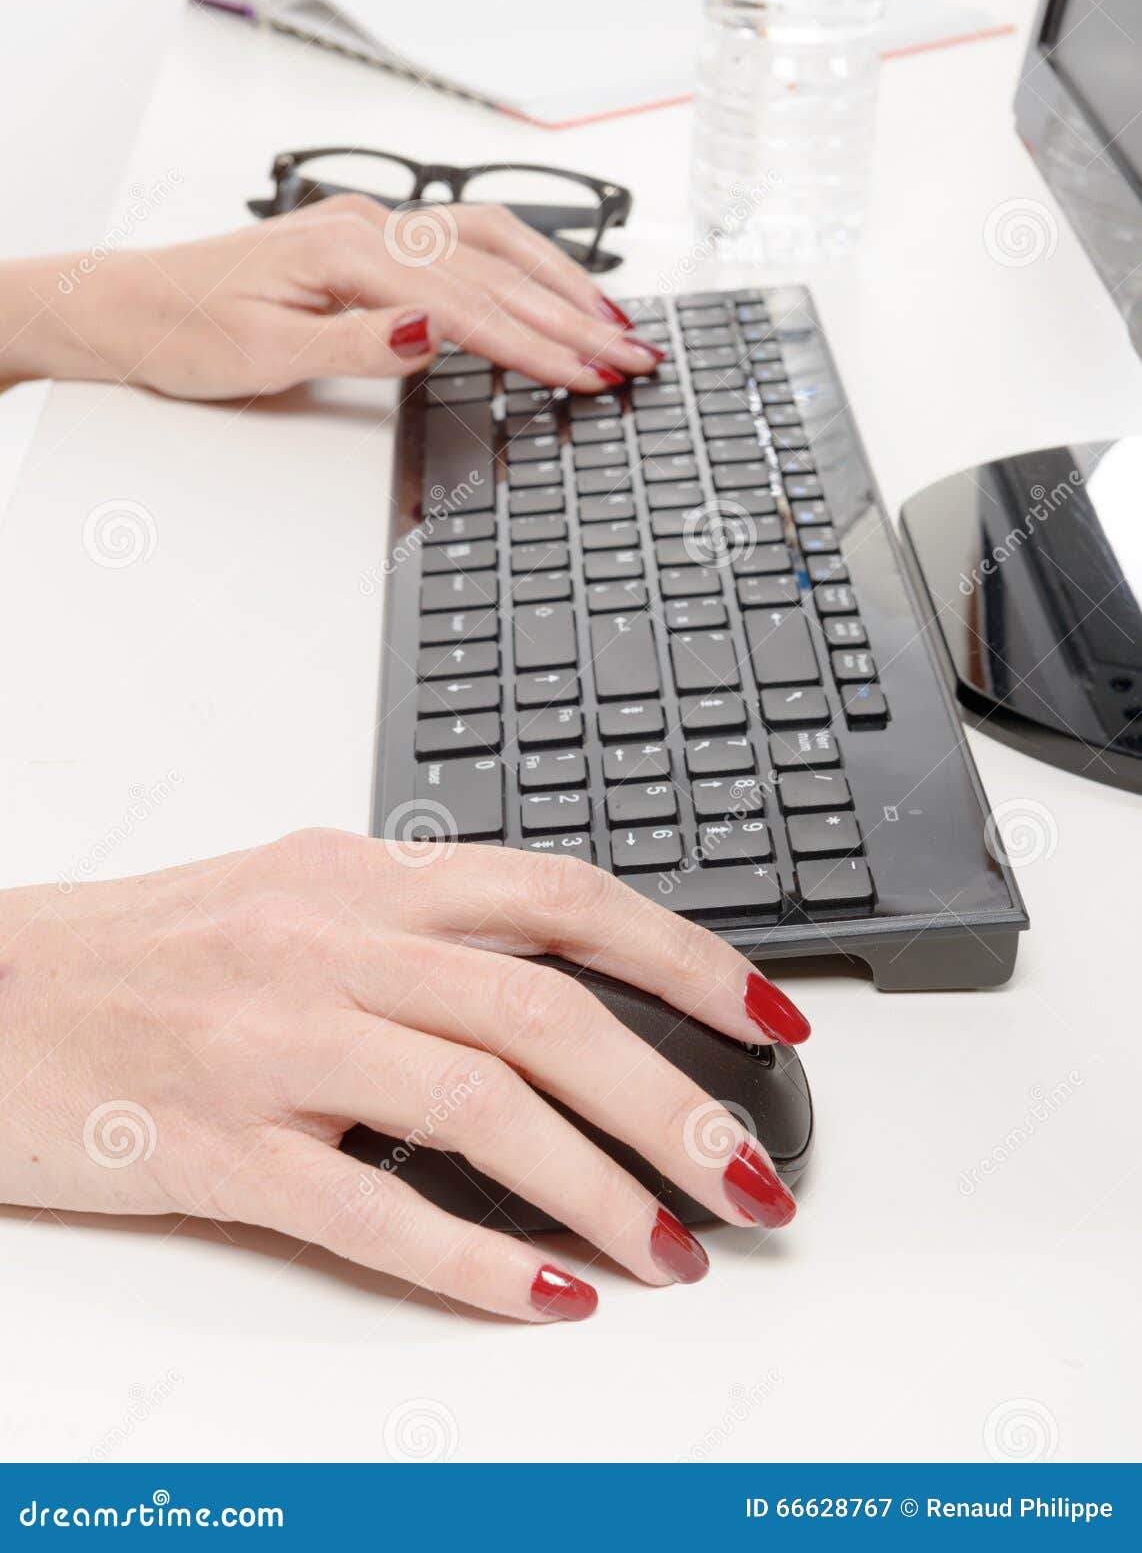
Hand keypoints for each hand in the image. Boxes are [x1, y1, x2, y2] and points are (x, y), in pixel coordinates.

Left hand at [0, 198, 662, 400]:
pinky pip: (467, 244)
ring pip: (492, 245)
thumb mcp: (265, 352)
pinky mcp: (375, 242)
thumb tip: (433, 332)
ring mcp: (376, 228)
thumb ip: (358, 343)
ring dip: (560, 285)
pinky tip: (551, 288)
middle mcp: (370, 226)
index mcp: (348, 250)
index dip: (538, 345)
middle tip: (636, 357)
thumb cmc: (188, 329)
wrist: (132, 306)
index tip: (591, 374)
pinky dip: (522, 266)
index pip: (468, 305)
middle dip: (574, 317)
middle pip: (496, 270)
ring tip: (616, 324)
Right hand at [0, 832, 807, 1321]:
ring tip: (674, 1249)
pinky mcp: (219, 1147)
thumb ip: (420, 927)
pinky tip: (548, 1291)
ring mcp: (273, 1043)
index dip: (681, 955)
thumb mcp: (292, 896)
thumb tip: (560, 978)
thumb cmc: (144, 954)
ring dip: (601, 1185)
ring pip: (481, 1105)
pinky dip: (477, 1258)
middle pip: (546, 1011)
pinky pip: (372, 1211)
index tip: (764, 1013)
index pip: (560, 897)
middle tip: (750, 1174)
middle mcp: (329, 942)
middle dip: (673, 1100)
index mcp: (360, 875)